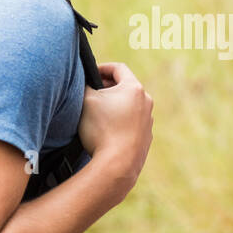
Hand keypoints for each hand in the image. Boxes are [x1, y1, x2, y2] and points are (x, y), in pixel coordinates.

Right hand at [77, 62, 152, 196]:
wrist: (117, 165)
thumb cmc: (101, 129)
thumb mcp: (85, 101)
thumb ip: (84, 85)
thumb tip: (85, 82)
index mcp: (134, 88)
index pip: (118, 68)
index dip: (101, 68)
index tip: (89, 74)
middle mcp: (146, 102)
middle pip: (125, 87)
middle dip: (107, 88)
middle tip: (91, 94)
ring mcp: (148, 121)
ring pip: (129, 106)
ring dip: (114, 106)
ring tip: (97, 114)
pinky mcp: (146, 138)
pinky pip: (131, 123)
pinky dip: (119, 122)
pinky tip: (106, 132)